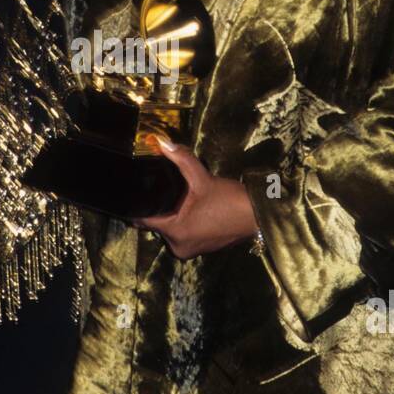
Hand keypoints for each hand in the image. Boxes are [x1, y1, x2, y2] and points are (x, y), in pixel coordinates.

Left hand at [135, 138, 259, 258]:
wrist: (259, 215)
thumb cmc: (231, 200)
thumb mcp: (202, 177)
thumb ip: (181, 159)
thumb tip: (161, 143)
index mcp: (176, 233)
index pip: (144, 220)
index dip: (138, 205)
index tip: (134, 191)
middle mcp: (180, 247)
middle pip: (158, 225)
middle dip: (160, 208)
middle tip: (161, 189)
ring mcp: (192, 250)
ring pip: (171, 229)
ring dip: (173, 216)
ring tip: (179, 197)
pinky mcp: (202, 248)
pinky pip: (184, 233)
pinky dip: (185, 222)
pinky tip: (191, 209)